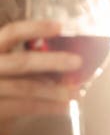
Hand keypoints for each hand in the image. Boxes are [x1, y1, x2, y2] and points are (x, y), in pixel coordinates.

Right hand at [0, 20, 81, 134]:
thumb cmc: (3, 87)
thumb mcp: (12, 69)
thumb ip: (32, 65)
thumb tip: (69, 61)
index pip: (11, 33)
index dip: (34, 29)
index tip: (59, 27)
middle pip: (21, 62)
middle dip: (51, 62)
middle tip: (77, 61)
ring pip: (25, 87)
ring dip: (54, 90)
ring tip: (76, 93)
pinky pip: (23, 107)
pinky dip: (46, 107)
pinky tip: (64, 107)